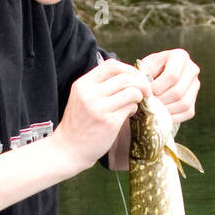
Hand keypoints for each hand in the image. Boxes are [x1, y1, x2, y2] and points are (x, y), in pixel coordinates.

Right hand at [54, 58, 148, 173]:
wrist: (68, 149)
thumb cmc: (79, 124)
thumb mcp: (82, 98)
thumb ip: (99, 86)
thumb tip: (128, 76)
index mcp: (83, 84)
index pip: (111, 65)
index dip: (128, 69)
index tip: (135, 77)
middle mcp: (90, 94)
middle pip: (125, 77)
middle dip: (141, 82)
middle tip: (145, 90)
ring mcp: (99, 108)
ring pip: (131, 91)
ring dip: (139, 96)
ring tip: (135, 102)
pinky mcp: (109, 122)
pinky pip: (131, 107)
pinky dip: (134, 108)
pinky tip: (129, 113)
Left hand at [136, 48, 199, 125]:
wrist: (151, 83)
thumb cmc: (145, 74)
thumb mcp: (142, 69)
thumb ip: (144, 77)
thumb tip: (148, 91)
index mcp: (180, 56)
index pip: (172, 76)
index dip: (157, 87)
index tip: (146, 92)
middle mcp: (192, 69)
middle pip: (178, 91)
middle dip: (160, 100)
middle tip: (147, 104)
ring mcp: (195, 87)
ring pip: (184, 104)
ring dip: (166, 110)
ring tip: (152, 109)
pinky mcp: (194, 102)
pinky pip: (187, 113)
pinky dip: (172, 117)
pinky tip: (160, 114)